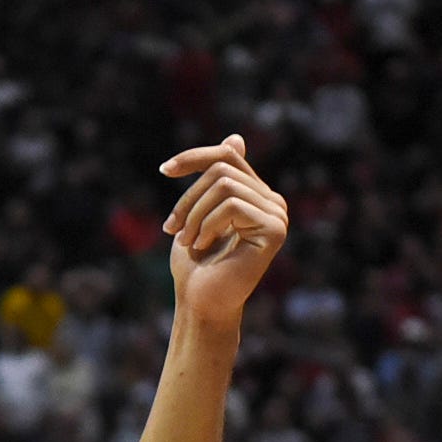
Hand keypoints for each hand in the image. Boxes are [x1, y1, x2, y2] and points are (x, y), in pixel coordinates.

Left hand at [160, 134, 288, 327]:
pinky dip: (207, 225)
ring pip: (224, 184)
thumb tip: (236, 137)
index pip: (228, 154)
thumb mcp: (196, 214)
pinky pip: (232, 205)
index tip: (164, 170)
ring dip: (193, 214)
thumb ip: (214, 180)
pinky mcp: (274, 230)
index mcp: (255, 195)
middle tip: (171, 230)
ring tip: (186, 241)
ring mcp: (277, 214)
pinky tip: (203, 246)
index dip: (195, 156)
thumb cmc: (195, 266)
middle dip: (187, 198)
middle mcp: (271, 201)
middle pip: (222, 167)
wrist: (200, 303)